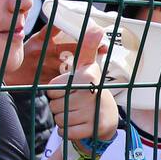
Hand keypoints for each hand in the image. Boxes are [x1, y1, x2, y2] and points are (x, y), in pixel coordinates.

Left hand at [45, 25, 117, 145]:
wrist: (107, 117)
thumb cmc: (91, 89)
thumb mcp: (88, 68)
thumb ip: (87, 48)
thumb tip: (97, 28)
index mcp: (87, 77)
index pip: (53, 88)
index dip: (56, 92)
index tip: (69, 90)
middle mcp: (91, 93)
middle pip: (54, 105)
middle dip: (59, 107)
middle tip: (73, 104)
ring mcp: (92, 112)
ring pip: (59, 119)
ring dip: (63, 119)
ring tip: (76, 114)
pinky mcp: (92, 129)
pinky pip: (65, 131)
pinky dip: (67, 131)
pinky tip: (77, 125)